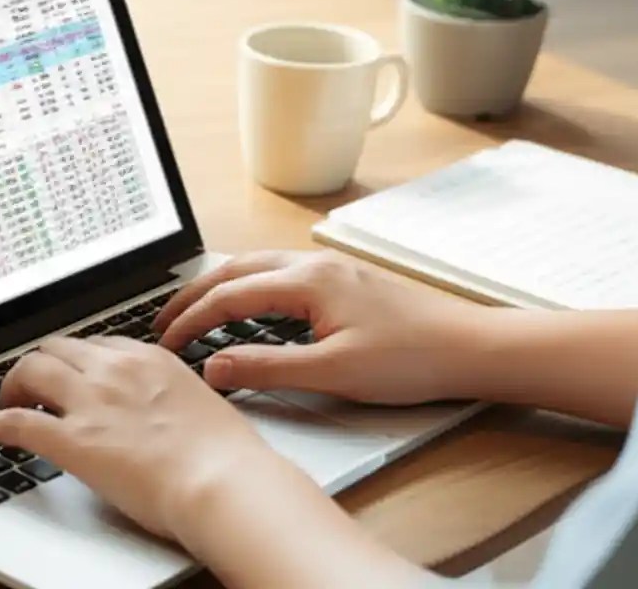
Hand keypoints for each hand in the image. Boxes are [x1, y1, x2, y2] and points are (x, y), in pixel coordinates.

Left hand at [0, 336, 270, 539]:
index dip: (76, 360)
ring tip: (8, 402)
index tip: (70, 373)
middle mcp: (113, 370)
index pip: (96, 344)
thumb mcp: (199, 403)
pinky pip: (17, 421)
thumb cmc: (224, 455)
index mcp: (147, 358)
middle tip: (33, 386)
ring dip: (13, 385)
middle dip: (40, 365)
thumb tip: (161, 410)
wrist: (223, 481)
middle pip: (56, 348)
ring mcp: (90, 402)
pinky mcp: (73, 440)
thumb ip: (169, 396)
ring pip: (30, 369)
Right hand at [152, 250, 481, 404]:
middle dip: (193, 295)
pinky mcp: (344, 281)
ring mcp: (330, 269)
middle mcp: (313, 265)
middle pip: (234, 270)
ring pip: (256, 266)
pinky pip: (278, 273)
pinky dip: (247, 286)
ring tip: (195, 310)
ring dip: (220, 286)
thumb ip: (266, 367)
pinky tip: (248, 307)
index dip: (190, 321)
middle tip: (163, 321)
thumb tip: (213, 366)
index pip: (228, 296)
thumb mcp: (332, 372)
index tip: (166, 343)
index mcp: (306, 281)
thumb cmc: (413, 359)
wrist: (473, 347)